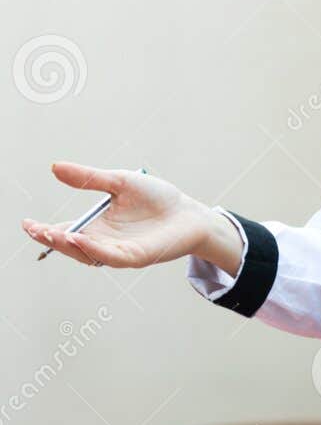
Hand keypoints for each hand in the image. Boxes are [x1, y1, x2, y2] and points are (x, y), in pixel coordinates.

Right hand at [21, 162, 230, 269]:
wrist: (189, 211)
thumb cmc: (157, 198)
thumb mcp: (119, 182)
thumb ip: (89, 178)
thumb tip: (55, 167)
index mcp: (97, 226)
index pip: (64, 231)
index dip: (44, 230)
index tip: (27, 223)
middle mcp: (103, 242)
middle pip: (70, 245)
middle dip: (52, 239)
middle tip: (37, 230)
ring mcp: (118, 252)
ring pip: (86, 254)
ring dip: (69, 245)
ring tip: (55, 234)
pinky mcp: (136, 257)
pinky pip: (110, 256)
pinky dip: (94, 249)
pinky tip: (82, 239)